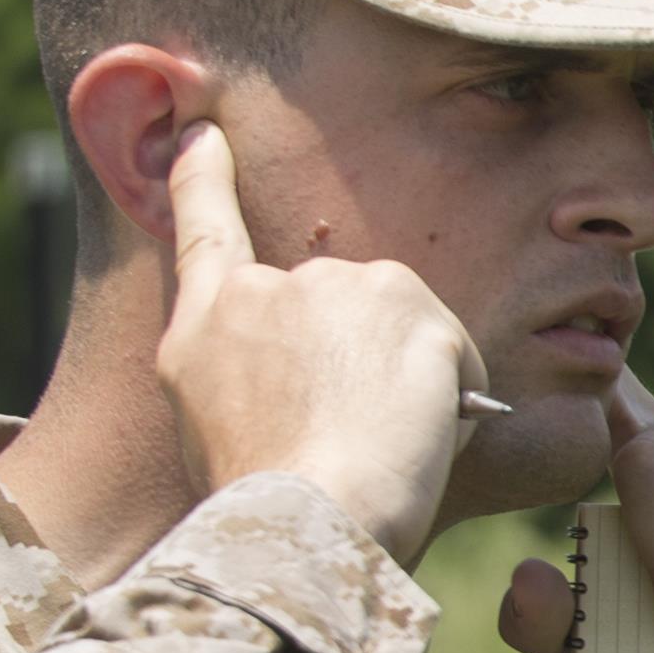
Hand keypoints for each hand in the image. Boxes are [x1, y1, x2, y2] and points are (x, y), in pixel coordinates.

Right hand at [158, 125, 481, 557]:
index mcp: (202, 327)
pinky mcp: (399, 298)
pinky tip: (417, 434)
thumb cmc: (272, 510)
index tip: (203, 134)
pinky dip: (451, 394)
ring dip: (407, 376)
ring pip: (396, 326)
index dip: (204, 180)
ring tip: (377, 446)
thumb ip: (254, 374)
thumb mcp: (217, 433)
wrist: (307, 518)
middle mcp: (261, 291)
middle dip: (360, 361)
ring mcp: (330, 286)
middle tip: (350, 439)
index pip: (203, 232)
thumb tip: (311, 374)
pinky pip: (448, 351)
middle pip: (335, 306)